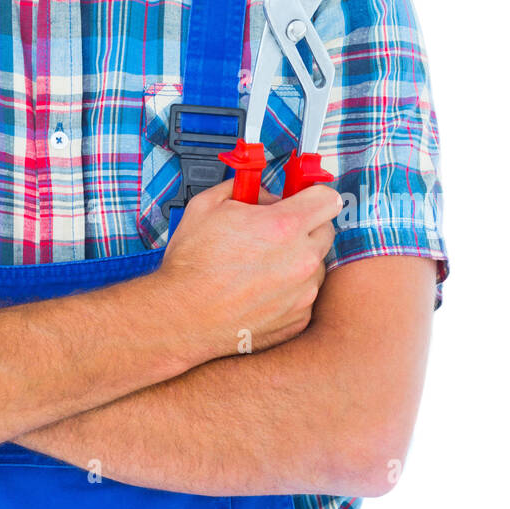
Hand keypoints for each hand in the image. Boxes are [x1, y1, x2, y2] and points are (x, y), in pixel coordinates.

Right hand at [158, 175, 340, 359]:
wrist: (182, 317)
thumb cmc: (191, 266)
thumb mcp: (207, 205)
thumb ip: (244, 190)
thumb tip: (262, 194)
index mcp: (283, 226)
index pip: (328, 199)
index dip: (313, 196)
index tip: (303, 199)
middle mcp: (300, 260)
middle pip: (325, 231)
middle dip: (305, 226)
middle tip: (276, 231)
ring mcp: (302, 293)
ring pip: (316, 265)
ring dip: (298, 260)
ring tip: (262, 265)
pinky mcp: (298, 319)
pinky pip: (305, 295)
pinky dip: (290, 290)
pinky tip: (260, 289)